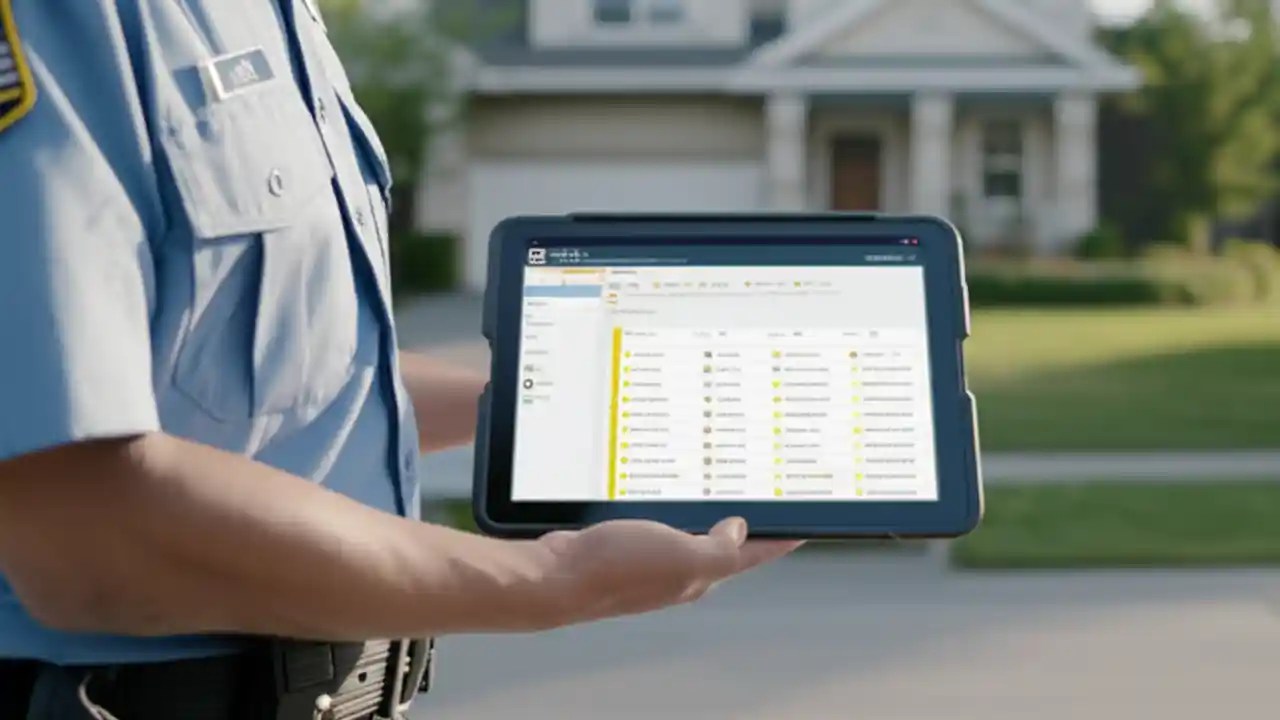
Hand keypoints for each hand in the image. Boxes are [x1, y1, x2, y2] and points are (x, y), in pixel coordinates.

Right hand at [534, 518, 801, 626]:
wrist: (555, 577)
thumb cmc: (613, 569)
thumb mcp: (680, 554)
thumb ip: (717, 548)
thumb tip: (740, 533)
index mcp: (698, 575)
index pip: (750, 557)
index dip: (779, 541)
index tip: (803, 528)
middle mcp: (679, 573)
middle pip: (724, 550)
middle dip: (746, 528)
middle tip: (766, 501)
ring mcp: (652, 562)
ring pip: (691, 538)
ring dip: (708, 520)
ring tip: (723, 496)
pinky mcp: (626, 550)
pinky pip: (662, 530)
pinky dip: (674, 516)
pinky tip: (669, 505)